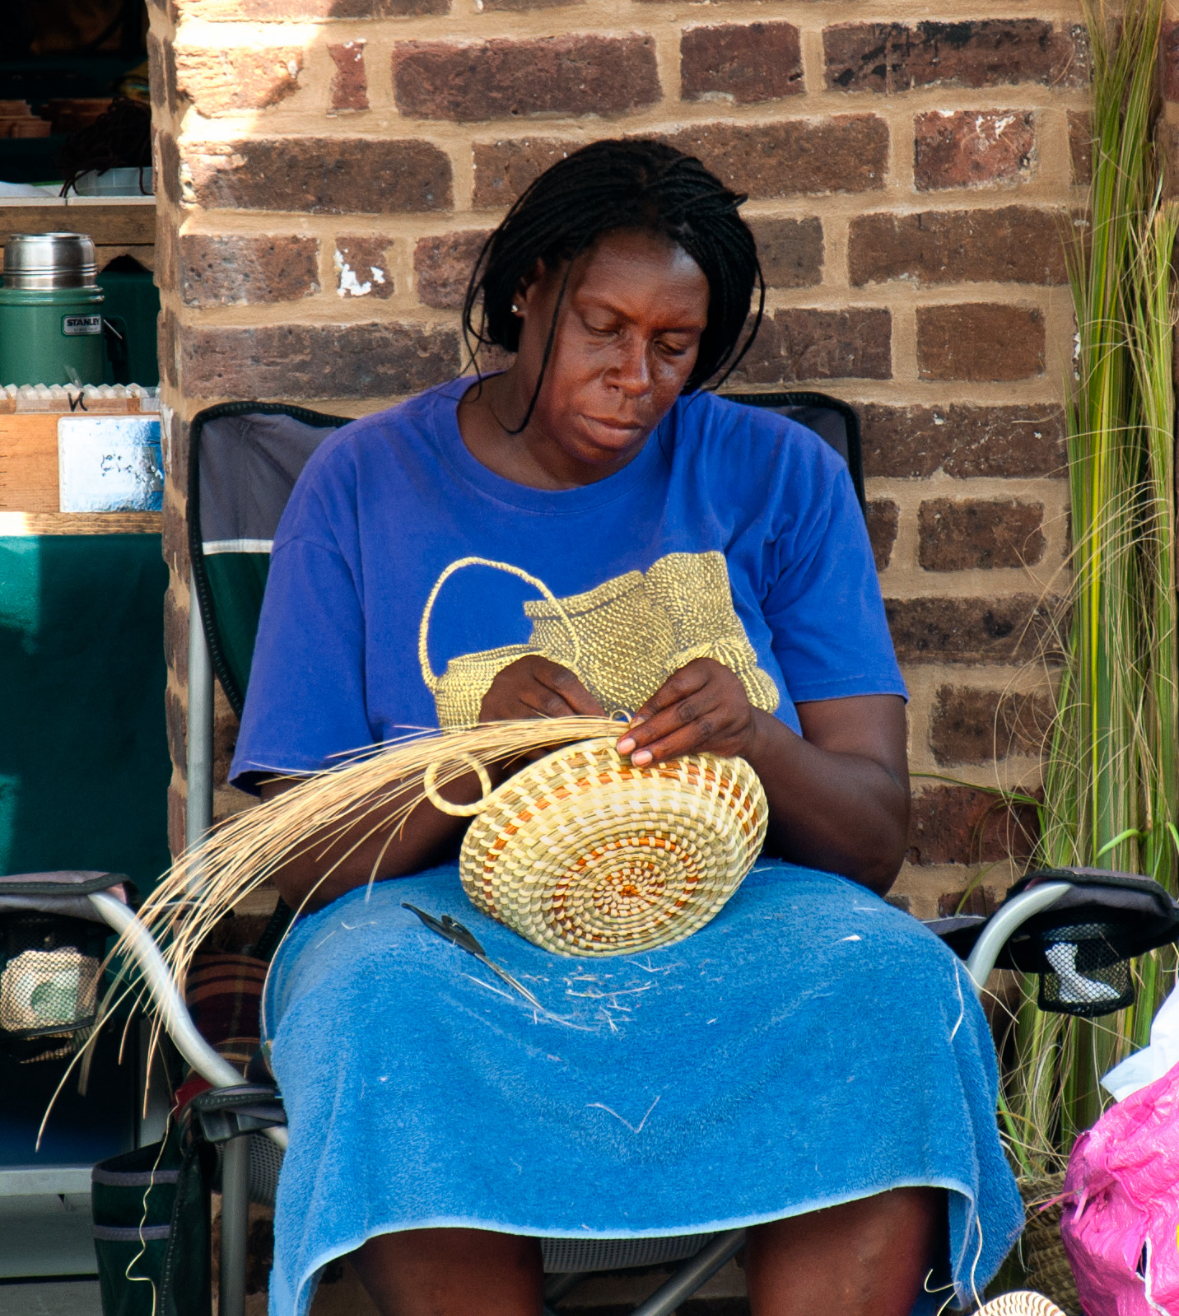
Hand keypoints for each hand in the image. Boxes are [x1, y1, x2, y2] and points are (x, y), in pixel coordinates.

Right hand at [479, 655, 605, 771]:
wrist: (492, 721)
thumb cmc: (531, 704)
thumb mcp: (549, 690)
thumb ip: (571, 699)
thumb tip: (604, 720)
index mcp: (531, 664)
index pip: (563, 679)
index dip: (586, 702)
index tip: (602, 720)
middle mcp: (511, 678)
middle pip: (552, 704)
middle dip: (577, 726)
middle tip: (594, 741)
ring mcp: (498, 700)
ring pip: (538, 725)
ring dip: (562, 742)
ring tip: (580, 751)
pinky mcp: (491, 724)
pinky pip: (523, 742)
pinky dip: (543, 752)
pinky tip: (557, 759)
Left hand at [616, 658, 759, 765]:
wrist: (745, 721)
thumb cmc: (704, 700)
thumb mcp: (689, 689)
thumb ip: (667, 701)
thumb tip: (635, 725)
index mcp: (707, 669)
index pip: (676, 687)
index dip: (652, 706)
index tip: (632, 725)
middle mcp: (723, 687)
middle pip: (683, 711)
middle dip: (651, 731)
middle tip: (625, 747)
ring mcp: (733, 711)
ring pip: (694, 732)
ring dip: (664, 747)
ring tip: (640, 759)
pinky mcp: (735, 734)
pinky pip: (703, 745)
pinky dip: (679, 754)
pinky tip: (661, 761)